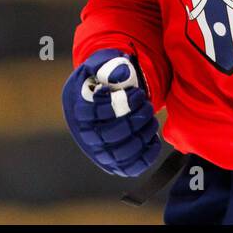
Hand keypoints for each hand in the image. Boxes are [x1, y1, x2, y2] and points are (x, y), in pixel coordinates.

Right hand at [62, 49, 161, 176]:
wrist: (99, 101)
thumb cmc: (101, 81)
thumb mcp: (99, 66)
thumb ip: (106, 65)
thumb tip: (121, 75)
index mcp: (79, 111)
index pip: (97, 113)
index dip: (121, 104)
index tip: (137, 93)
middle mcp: (87, 136)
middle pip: (111, 134)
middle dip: (135, 119)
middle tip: (148, 105)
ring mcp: (101, 153)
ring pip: (122, 153)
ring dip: (143, 135)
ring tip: (151, 119)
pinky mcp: (116, 164)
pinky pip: (132, 167)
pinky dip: (147, 155)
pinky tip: (152, 137)